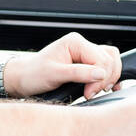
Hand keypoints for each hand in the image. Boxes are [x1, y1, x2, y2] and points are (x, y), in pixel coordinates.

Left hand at [3, 32, 121, 99]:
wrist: (24, 78)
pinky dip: (109, 77)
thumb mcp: (54, 75)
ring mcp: (84, 53)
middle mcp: (82, 44)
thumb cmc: (34, 74)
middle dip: (104, 79)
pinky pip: (106, 66)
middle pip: (109, 60)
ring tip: (96, 90)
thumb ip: (78, 73)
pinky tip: (106, 87)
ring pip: (111, 62)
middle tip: (90, 93)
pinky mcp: (86, 62)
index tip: (89, 93)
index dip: (100, 78)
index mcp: (75, 42)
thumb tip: (101, 74)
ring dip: (109, 78)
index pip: (101, 59)